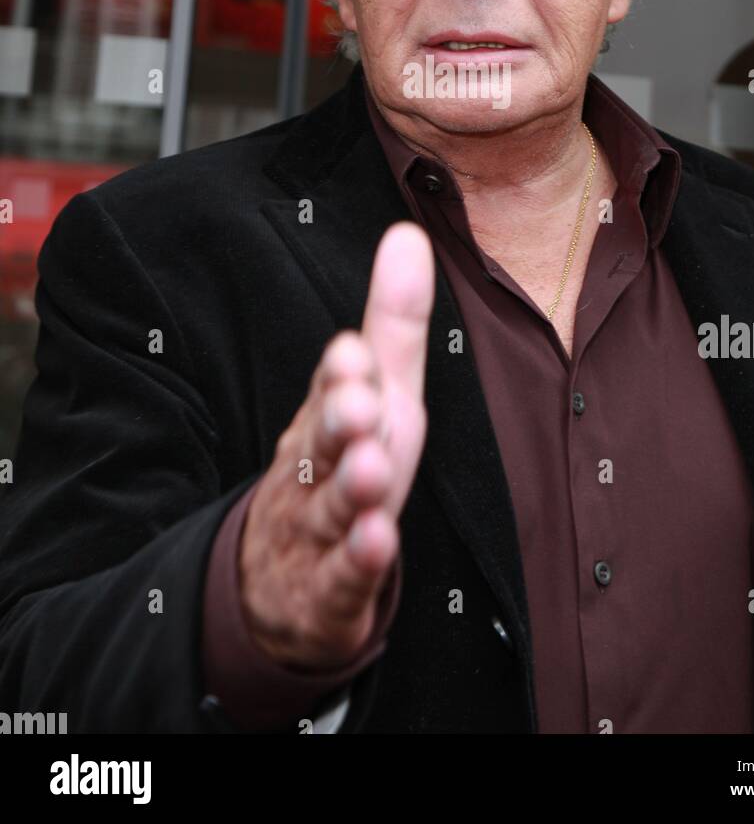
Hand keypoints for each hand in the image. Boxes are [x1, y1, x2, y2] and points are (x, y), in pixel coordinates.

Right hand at [238, 221, 433, 669]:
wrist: (275, 578)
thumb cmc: (339, 464)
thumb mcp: (373, 392)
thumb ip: (393, 321)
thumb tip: (408, 233)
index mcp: (328, 414)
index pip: (334, 386)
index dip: (343, 374)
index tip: (352, 353)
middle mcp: (316, 466)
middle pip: (323, 441)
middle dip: (339, 420)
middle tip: (360, 402)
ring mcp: (316, 529)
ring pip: (331, 507)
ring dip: (351, 489)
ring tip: (373, 469)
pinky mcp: (327, 591)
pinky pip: (341, 580)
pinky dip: (357, 565)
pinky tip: (376, 546)